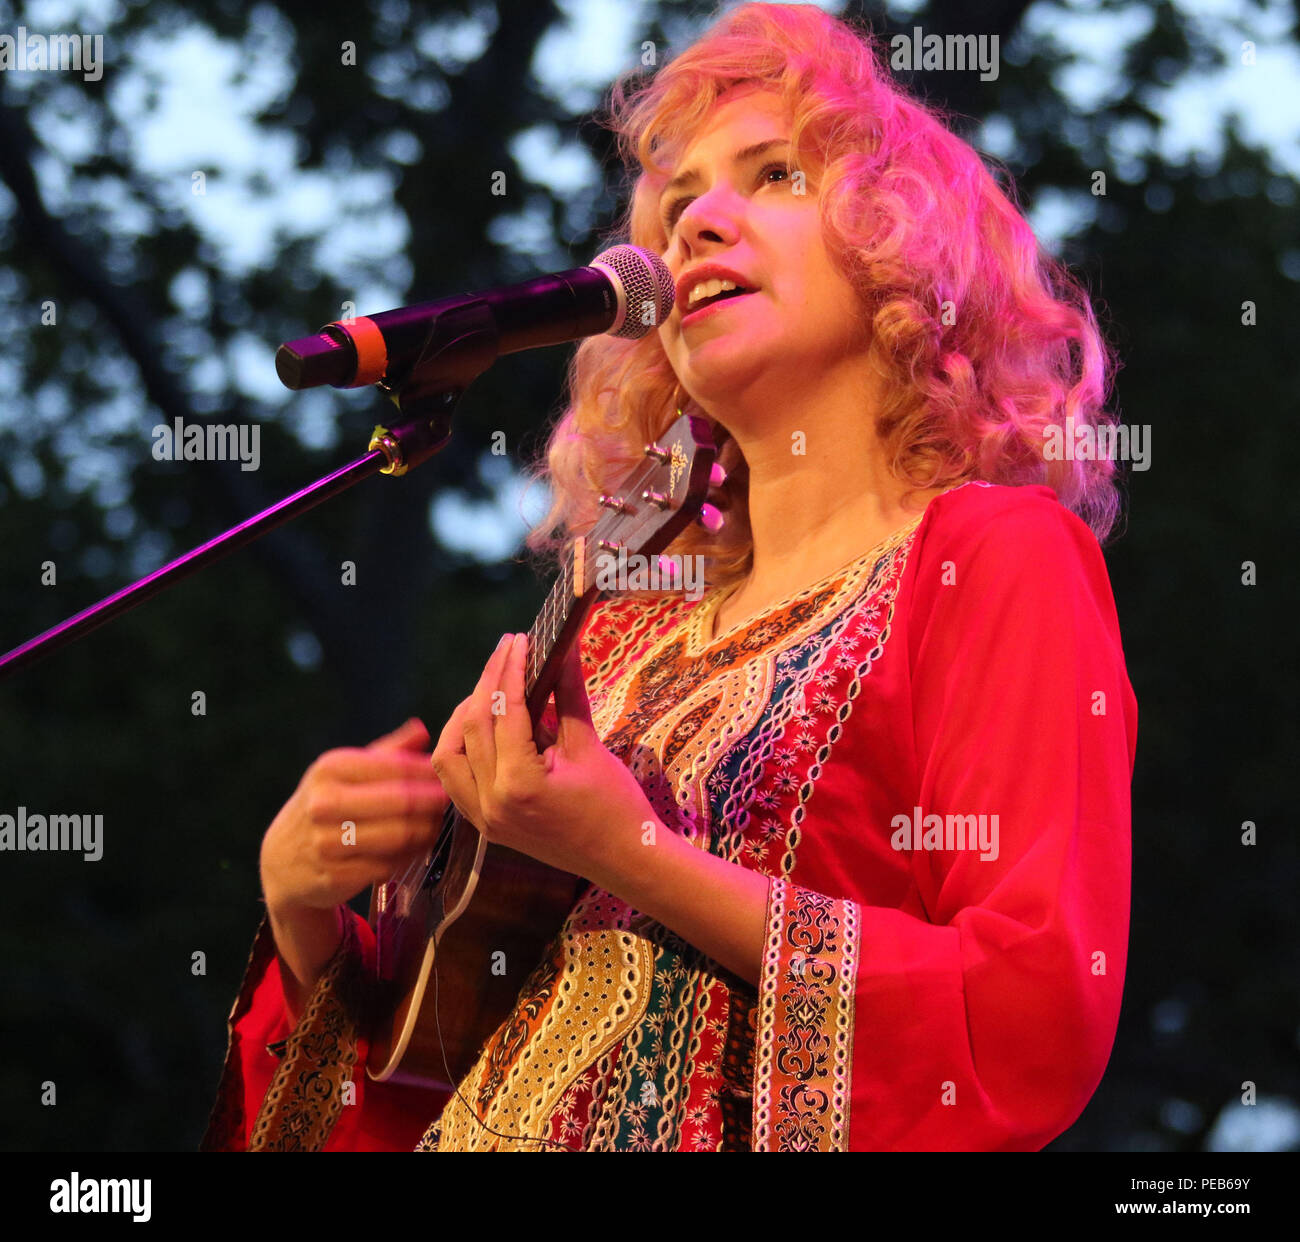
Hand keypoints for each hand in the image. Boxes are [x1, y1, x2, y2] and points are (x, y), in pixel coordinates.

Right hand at [259, 717, 450, 917]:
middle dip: (433, 803)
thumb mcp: (347, 771)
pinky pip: (389, 865)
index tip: (445, 777)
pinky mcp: (334, 877)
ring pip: (399, 836)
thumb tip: (422, 730)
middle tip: (448, 802)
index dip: (429, 773)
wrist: (283, 859)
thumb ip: (388, 751)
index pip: (397, 766)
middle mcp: (324, 803)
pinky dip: (409, 856)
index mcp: (331, 768)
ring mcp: (326, 843)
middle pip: (402, 802)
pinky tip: (415, 848)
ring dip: (426, 831)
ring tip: (435, 825)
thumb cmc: (326, 804)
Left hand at [431, 632, 658, 883]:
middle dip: (487, 683)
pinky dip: (463, 749)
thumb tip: (562, 649)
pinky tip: (483, 728)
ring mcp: (484, 818)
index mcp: (519, 784)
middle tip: (506, 652)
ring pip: (450, 755)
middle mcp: (491, 803)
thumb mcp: (590, 745)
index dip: (510, 669)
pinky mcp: (486, 825)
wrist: (624, 858)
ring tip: (491, 690)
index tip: (518, 640)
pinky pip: (456, 780)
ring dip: (464, 717)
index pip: (503, 711)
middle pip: (471, 727)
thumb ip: (567, 695)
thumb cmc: (615, 804)